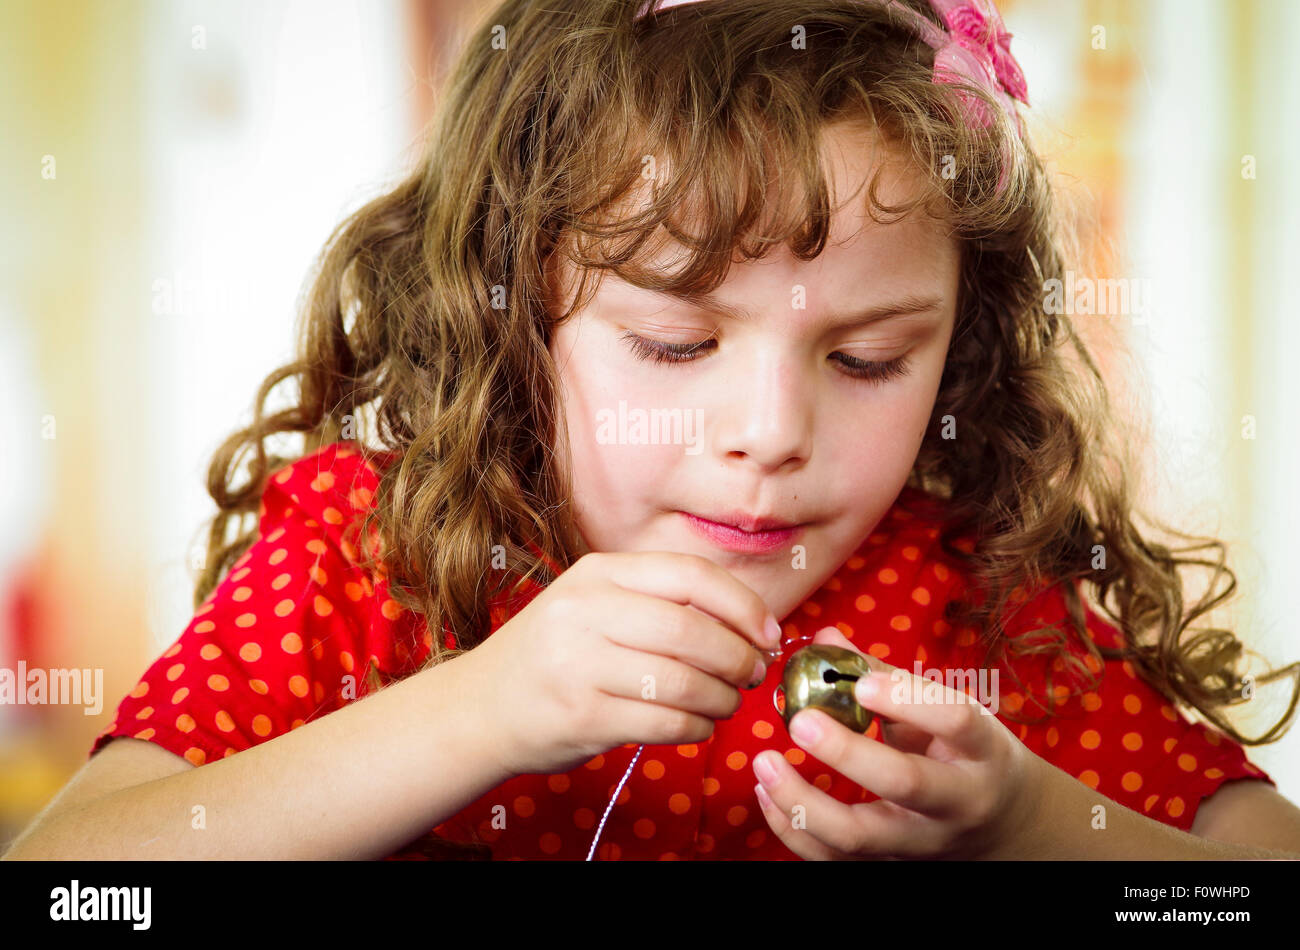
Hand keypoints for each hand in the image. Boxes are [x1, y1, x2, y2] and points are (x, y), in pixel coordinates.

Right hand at [467, 551, 782, 776]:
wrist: (480, 707)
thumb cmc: (554, 655)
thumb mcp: (593, 605)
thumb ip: (657, 602)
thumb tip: (748, 622)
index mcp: (597, 574)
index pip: (690, 575)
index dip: (742, 604)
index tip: (767, 632)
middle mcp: (585, 611)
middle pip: (692, 630)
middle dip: (738, 656)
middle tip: (752, 673)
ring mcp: (579, 664)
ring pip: (684, 680)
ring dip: (722, 698)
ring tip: (727, 702)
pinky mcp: (582, 715)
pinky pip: (665, 721)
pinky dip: (697, 726)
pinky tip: (699, 724)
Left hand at [752, 627, 1047, 859]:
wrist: (1007, 825)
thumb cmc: (969, 754)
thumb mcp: (947, 711)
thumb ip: (887, 677)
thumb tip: (825, 640)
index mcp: (979, 750)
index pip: (954, 721)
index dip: (907, 699)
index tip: (860, 683)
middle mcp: (957, 801)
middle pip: (904, 782)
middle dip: (846, 752)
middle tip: (799, 722)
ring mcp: (922, 842)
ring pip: (859, 836)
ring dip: (801, 802)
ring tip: (764, 764)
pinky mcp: (890, 865)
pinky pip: (835, 860)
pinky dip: (793, 831)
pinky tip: (767, 795)